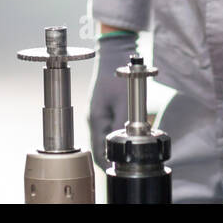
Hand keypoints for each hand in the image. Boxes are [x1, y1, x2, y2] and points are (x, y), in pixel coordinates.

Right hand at [87, 30, 137, 170]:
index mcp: (95, 118)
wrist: (112, 54)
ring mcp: (98, 113)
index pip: (98, 149)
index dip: (109, 161)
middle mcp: (93, 117)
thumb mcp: (123, 101)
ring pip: (106, 136)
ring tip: (128, 146)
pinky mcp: (103, 108)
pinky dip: (116, 131)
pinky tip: (126, 130)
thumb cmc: (115, 74)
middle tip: (127, 159)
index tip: (120, 168)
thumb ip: (123, 124)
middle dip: (113, 153)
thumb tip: (126, 144)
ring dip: (116, 142)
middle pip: (101, 145)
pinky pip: (108, 126)